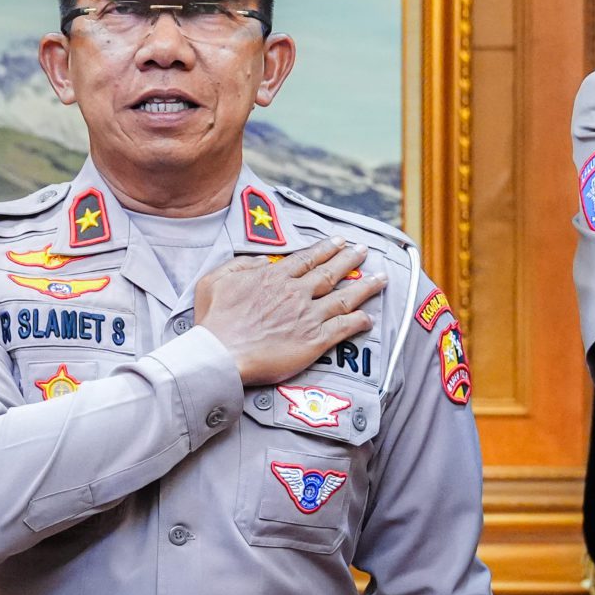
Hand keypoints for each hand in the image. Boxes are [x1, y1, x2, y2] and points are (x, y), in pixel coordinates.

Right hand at [193, 240, 385, 386]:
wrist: (220, 354)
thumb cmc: (214, 321)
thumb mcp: (215, 281)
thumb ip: (240, 266)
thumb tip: (261, 262)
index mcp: (273, 277)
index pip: (306, 259)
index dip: (326, 248)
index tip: (339, 241)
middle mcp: (295, 293)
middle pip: (330, 272)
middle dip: (350, 259)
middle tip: (364, 250)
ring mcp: (307, 316)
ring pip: (344, 297)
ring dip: (365, 287)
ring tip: (380, 279)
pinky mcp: (314, 341)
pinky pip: (343, 328)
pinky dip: (359, 322)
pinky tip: (369, 318)